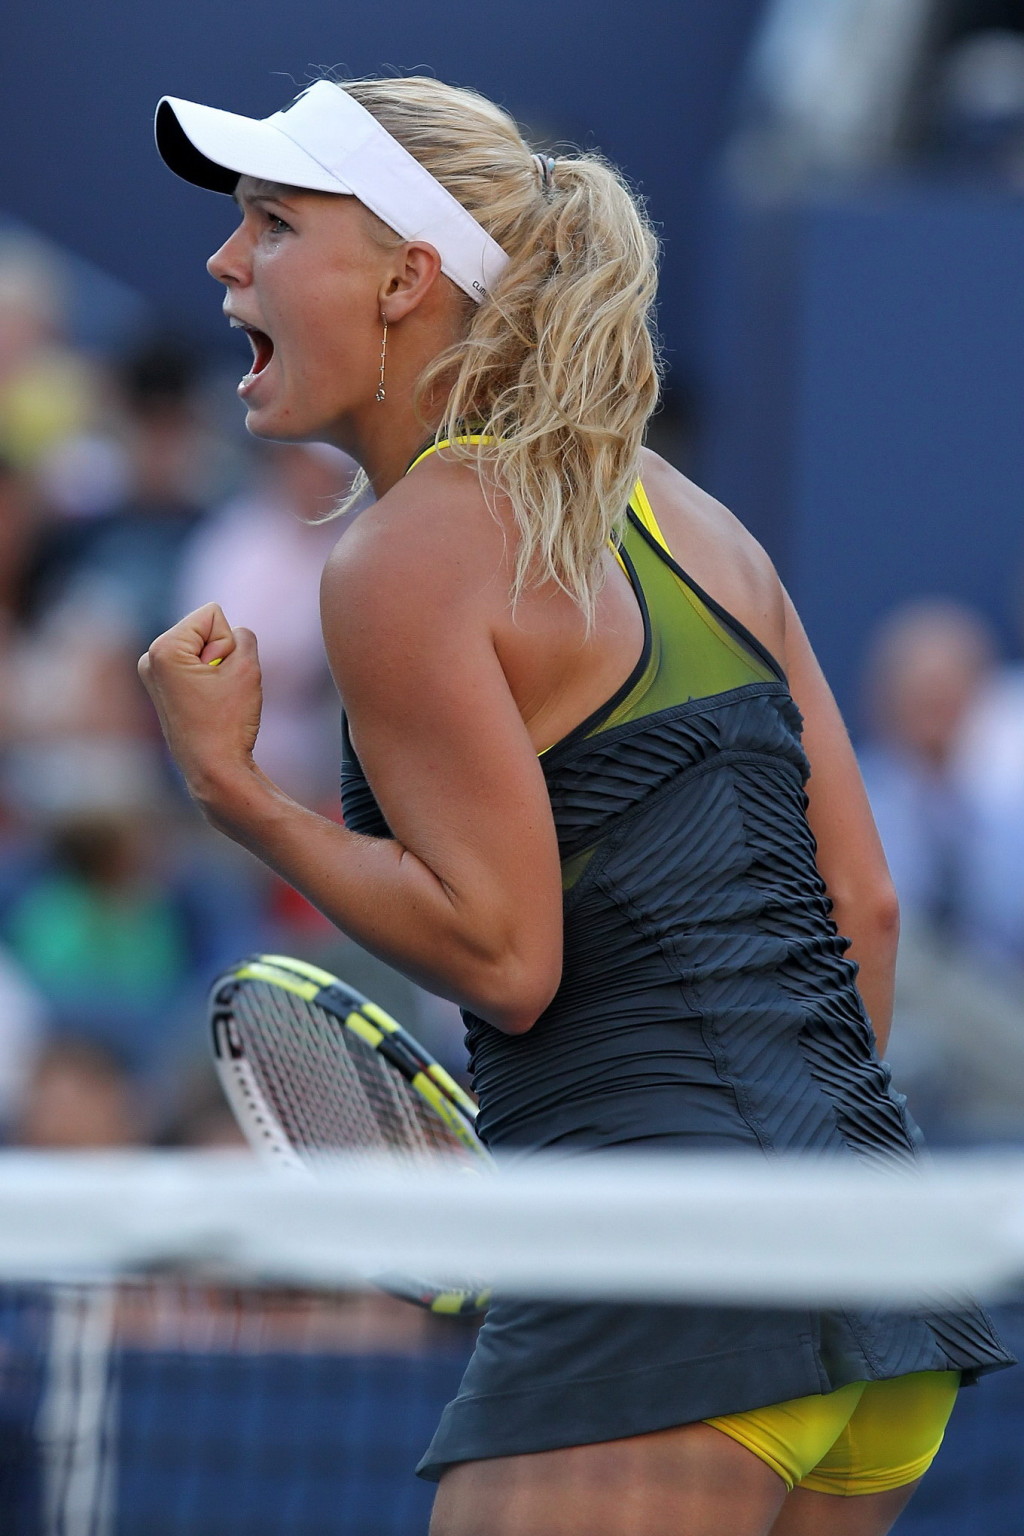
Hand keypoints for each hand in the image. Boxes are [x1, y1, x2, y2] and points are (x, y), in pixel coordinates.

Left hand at [138, 604, 262, 805]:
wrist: (214, 771)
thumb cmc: (229, 722)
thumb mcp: (247, 668)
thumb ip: (244, 636)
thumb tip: (233, 634)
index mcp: (162, 649)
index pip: (213, 614)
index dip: (228, 644)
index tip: (220, 679)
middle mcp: (150, 657)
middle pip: (205, 629)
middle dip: (221, 654)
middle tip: (217, 692)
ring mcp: (153, 674)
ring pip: (202, 648)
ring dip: (217, 669)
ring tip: (213, 700)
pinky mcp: (163, 688)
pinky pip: (196, 665)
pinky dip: (209, 680)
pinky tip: (207, 705)